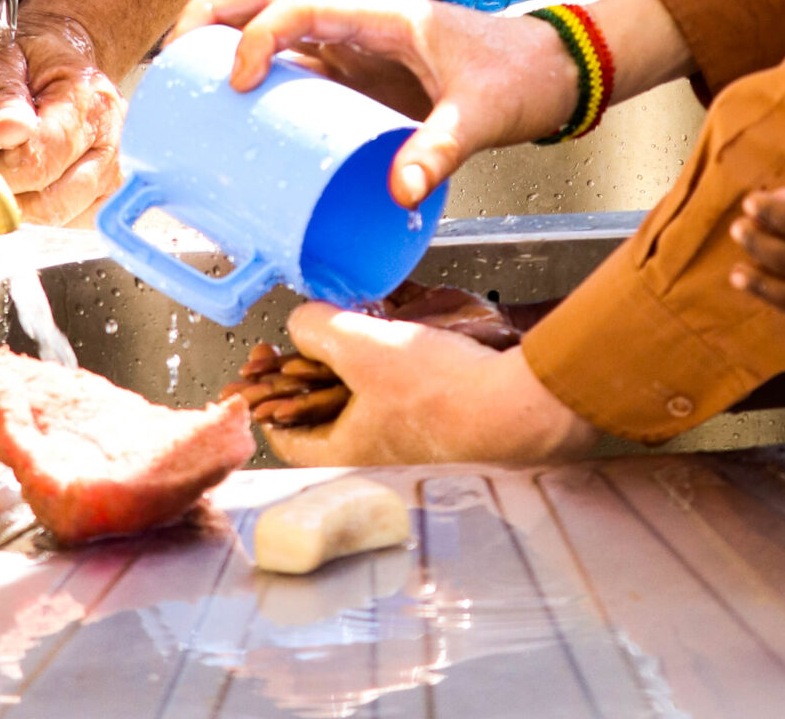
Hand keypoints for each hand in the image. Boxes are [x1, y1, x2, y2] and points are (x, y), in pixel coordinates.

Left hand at [0, 13, 126, 222]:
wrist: (58, 53)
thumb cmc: (25, 59)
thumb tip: (7, 129)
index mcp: (86, 97)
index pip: (41, 156)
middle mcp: (110, 136)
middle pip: (55, 198)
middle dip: (5, 197)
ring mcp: (115, 167)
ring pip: (64, 218)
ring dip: (23, 210)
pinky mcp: (110, 191)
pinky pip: (75, 224)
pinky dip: (43, 218)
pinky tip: (24, 192)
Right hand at [171, 0, 580, 206]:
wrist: (550, 71)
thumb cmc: (519, 76)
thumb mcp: (480, 115)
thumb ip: (440, 151)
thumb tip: (398, 192)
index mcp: (384, 16)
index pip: (303, 6)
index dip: (261, 34)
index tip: (237, 77)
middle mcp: (362, 20)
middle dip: (220, 7)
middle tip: (177, 45)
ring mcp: (357, 43)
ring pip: (279, 17)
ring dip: (230, 28)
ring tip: (185, 64)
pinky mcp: (359, 71)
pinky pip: (297, 59)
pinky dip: (259, 67)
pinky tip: (235, 103)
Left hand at [262, 303, 597, 467]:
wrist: (517, 405)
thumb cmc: (443, 392)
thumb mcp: (360, 346)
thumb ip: (316, 327)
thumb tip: (300, 325)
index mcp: (345, 455)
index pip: (283, 438)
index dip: (267, 397)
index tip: (267, 361)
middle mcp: (374, 459)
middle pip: (323, 414)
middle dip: (312, 371)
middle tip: (311, 336)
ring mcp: (408, 443)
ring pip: (361, 401)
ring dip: (352, 365)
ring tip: (354, 328)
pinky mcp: (438, 422)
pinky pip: (396, 394)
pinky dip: (387, 366)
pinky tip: (397, 337)